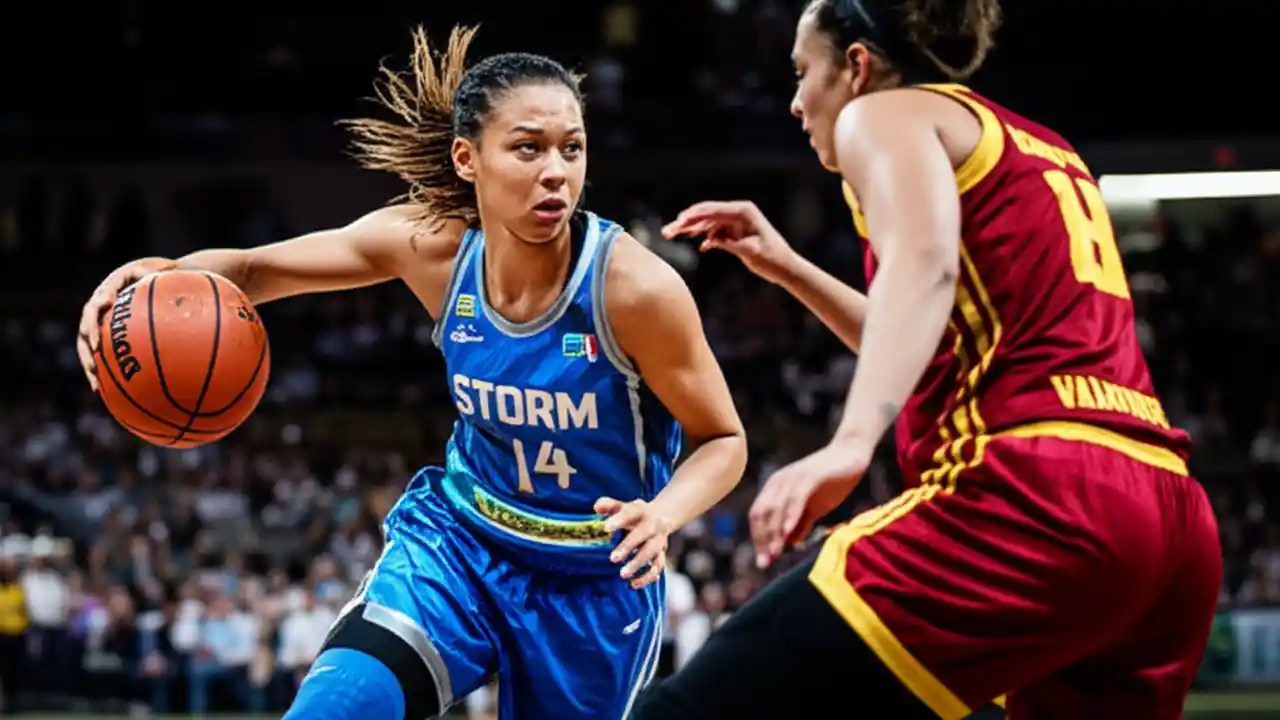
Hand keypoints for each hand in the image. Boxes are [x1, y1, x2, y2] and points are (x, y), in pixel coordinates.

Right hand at [77, 257, 175, 391]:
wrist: (160, 279)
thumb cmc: (163, 274)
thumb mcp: (161, 268)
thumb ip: (158, 272)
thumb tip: (165, 270)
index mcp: (110, 289)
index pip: (98, 303)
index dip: (96, 314)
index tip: (99, 330)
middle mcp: (100, 306)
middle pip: (86, 328)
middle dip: (88, 346)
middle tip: (94, 362)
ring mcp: (101, 322)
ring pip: (88, 346)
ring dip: (90, 365)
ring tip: (96, 385)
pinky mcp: (107, 336)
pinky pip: (101, 355)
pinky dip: (102, 372)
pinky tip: (107, 392)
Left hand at [596, 496, 672, 589]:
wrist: (663, 517)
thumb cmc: (636, 514)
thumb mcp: (624, 506)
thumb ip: (609, 505)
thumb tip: (596, 507)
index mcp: (641, 512)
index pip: (630, 513)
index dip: (618, 520)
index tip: (605, 527)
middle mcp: (652, 526)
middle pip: (642, 535)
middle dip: (628, 547)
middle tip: (613, 559)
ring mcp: (659, 541)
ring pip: (652, 553)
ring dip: (638, 565)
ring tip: (623, 575)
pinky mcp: (661, 555)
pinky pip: (658, 567)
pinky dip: (648, 577)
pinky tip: (634, 584)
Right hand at [661, 200, 798, 284]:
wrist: (786, 267)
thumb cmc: (772, 259)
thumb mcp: (750, 253)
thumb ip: (730, 244)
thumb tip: (711, 240)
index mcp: (744, 212)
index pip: (712, 210)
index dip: (692, 216)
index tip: (677, 222)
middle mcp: (739, 212)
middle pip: (706, 214)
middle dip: (686, 222)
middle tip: (667, 231)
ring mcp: (736, 221)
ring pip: (707, 222)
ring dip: (691, 229)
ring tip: (673, 235)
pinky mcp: (735, 231)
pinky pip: (715, 231)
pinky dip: (706, 237)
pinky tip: (701, 246)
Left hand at [749, 442, 870, 568]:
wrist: (851, 455)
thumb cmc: (831, 481)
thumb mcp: (812, 507)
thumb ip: (800, 522)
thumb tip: (790, 542)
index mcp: (775, 488)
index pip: (758, 516)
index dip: (758, 539)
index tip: (764, 562)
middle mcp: (779, 481)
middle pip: (761, 513)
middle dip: (762, 540)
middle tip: (766, 563)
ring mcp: (793, 477)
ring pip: (775, 508)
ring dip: (774, 533)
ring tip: (775, 553)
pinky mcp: (809, 475)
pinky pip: (795, 498)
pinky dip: (790, 516)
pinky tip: (789, 533)